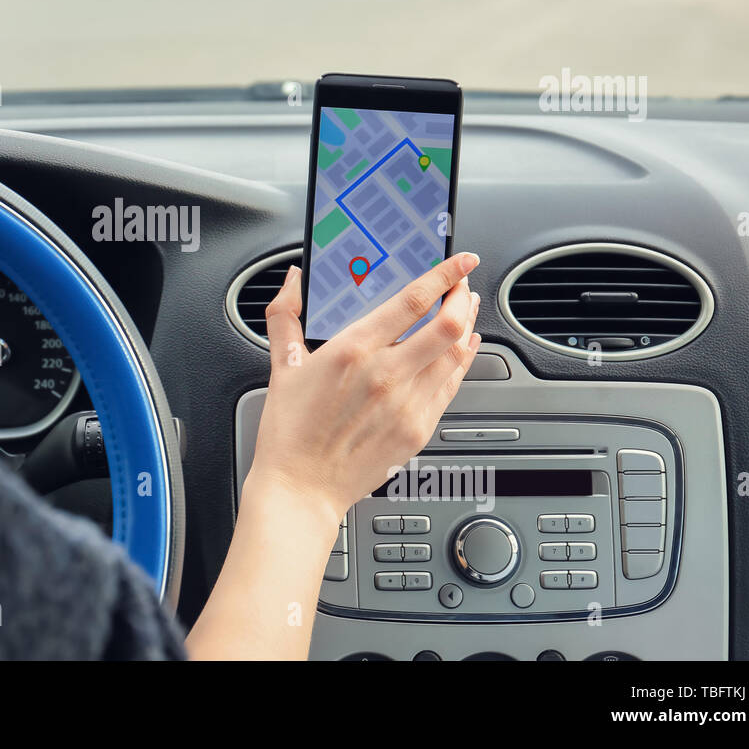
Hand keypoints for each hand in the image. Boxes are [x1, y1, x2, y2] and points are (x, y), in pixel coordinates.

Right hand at [249, 252, 482, 523]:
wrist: (302, 488)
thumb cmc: (289, 433)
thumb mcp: (282, 366)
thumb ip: (286, 316)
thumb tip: (293, 282)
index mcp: (353, 351)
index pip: (413, 301)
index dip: (444, 274)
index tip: (458, 260)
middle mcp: (386, 375)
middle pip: (448, 325)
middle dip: (462, 297)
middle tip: (462, 284)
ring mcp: (406, 404)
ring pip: (456, 355)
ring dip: (466, 326)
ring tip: (465, 310)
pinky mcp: (417, 429)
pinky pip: (451, 387)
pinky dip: (462, 362)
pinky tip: (462, 350)